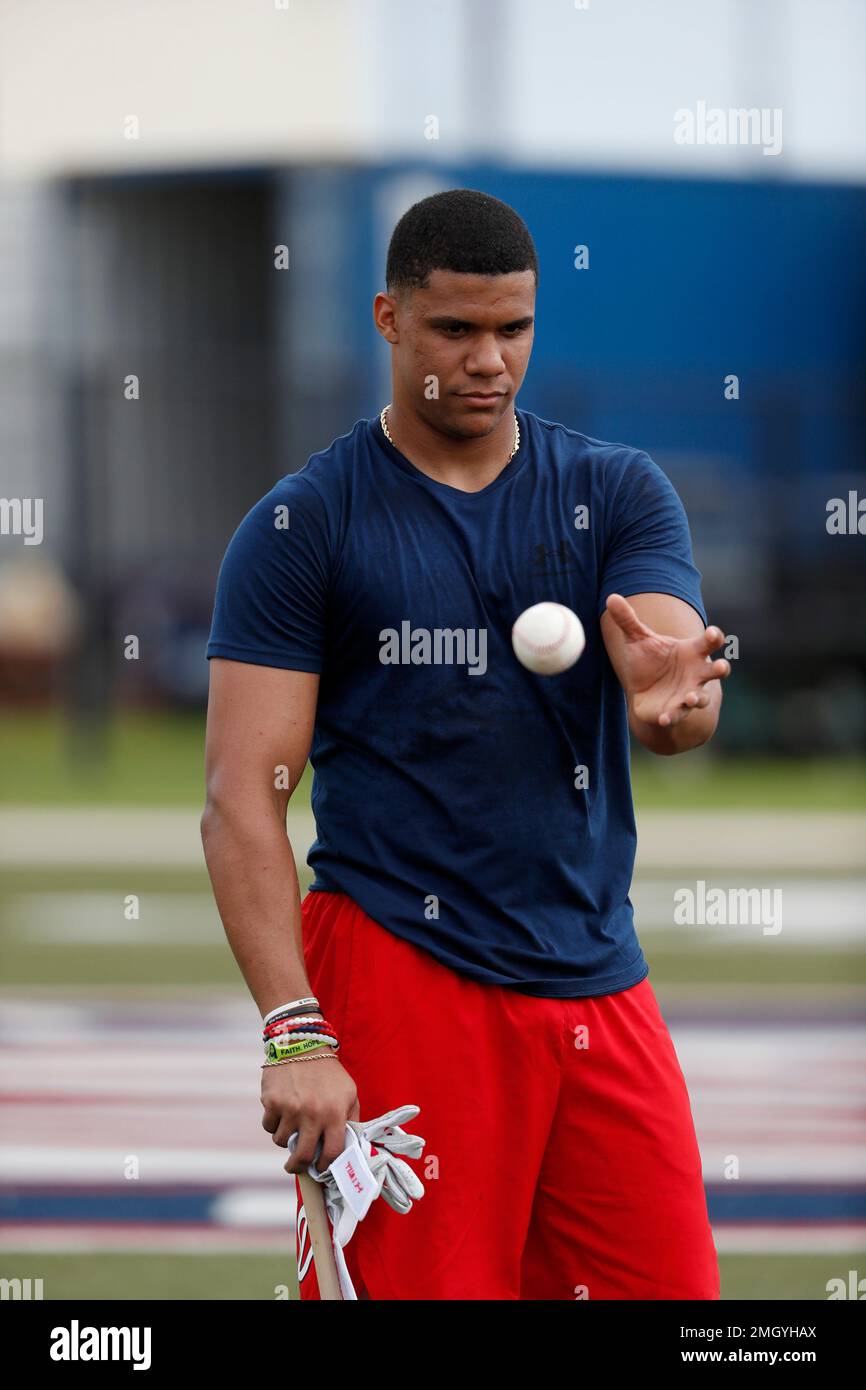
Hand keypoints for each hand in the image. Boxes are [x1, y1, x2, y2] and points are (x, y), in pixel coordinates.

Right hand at [260, 1054, 359, 1174]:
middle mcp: (313, 1114)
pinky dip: (273, 1123)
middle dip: (298, 1167)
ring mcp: (290, 1109)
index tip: (320, 1168)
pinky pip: (268, 1126)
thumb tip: (347, 1147)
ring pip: (282, 1142)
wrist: (302, 1043)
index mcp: (335, 1113)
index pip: (331, 1153)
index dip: (325, 1166)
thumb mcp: (349, 1092)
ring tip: (291, 1124)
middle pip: (303, 1156)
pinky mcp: (271, 1102)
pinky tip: (280, 1110)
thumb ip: (350, 1120)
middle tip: (295, 1166)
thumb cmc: (328, 1072)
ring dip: (285, 1138)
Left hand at [604, 593, 730, 727]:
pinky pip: (677, 716)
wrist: (643, 692)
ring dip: (697, 698)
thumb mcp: (637, 640)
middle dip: (721, 669)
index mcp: (692, 652)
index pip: (709, 642)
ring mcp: (688, 694)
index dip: (714, 637)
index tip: (713, 632)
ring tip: (691, 698)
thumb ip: (628, 620)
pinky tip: (664, 718)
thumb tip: (611, 597)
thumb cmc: (648, 661)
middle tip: (721, 667)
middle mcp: (696, 674)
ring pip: (700, 698)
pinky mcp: (675, 711)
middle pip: (717, 671)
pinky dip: (672, 717)